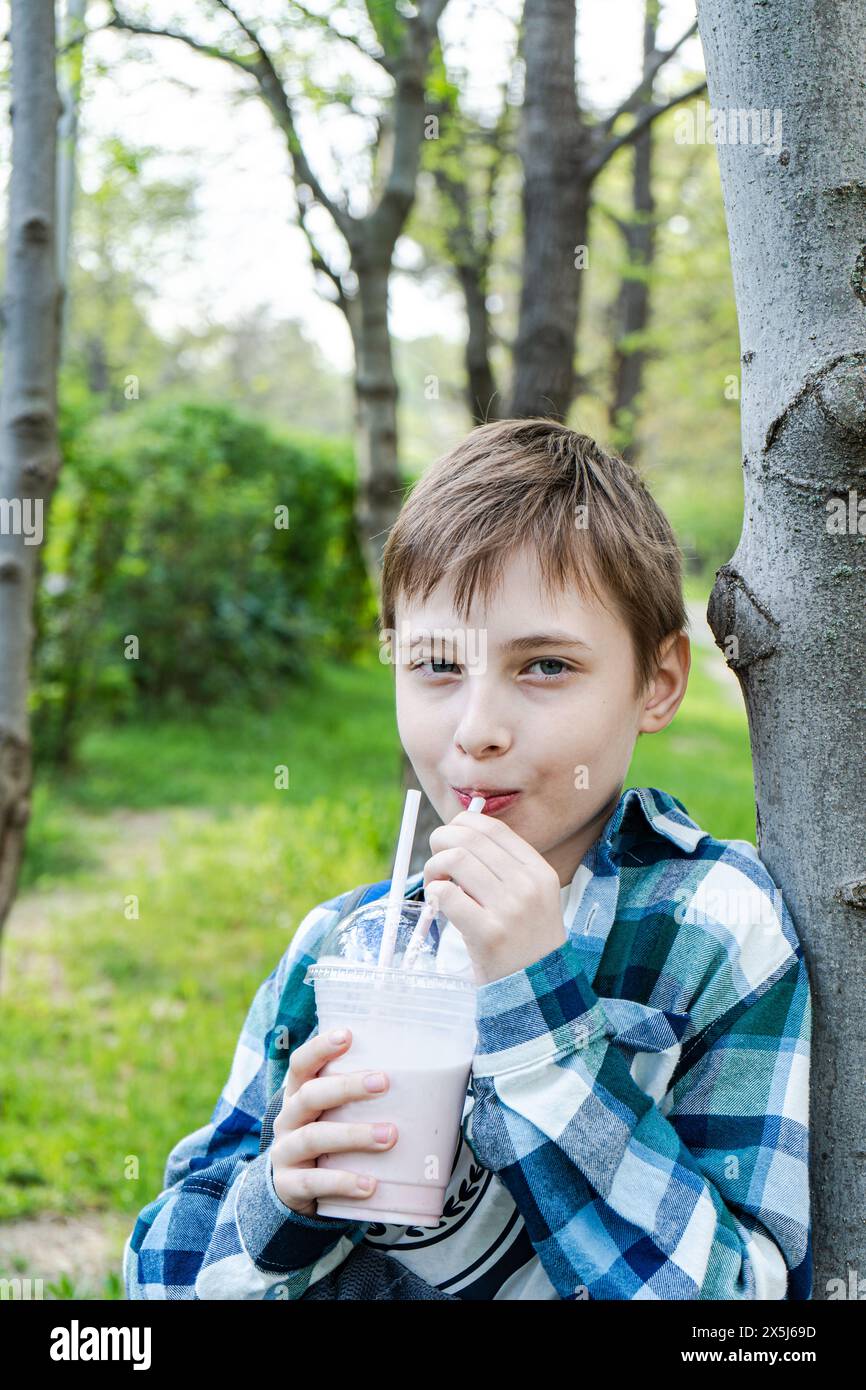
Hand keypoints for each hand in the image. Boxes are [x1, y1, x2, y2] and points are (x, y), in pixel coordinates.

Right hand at [270, 1029, 396, 1216]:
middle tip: (384, 1082)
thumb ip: (361, 1097)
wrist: (293, 1189)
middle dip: (346, 1087)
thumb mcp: (333, 1114)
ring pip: (314, 1138)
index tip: (348, 1035)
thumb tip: (425, 1079)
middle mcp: (287, 1119)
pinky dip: (343, 1182)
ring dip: (353, 1134)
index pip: (301, 1064)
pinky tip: (370, 1185)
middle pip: (310, 1095)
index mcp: (298, 1094)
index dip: (320, 1048)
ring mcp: (285, 1153)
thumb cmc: (327, 1139)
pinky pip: (314, 1182)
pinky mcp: (289, 1185)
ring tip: (390, 1135)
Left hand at [423, 810, 565, 983]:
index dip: (461, 825)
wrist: (538, 989)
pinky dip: (434, 894)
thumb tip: (457, 835)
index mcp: (539, 871)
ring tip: (436, 885)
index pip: (492, 827)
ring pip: (456, 859)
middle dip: (440, 843)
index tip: (450, 841)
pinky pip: (448, 895)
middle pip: (468, 838)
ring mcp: (510, 909)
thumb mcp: (530, 896)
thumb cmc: (523, 939)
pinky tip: (439, 904)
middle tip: (436, 864)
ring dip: (434, 868)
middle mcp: (527, 885)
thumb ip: (501, 867)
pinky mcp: (489, 934)